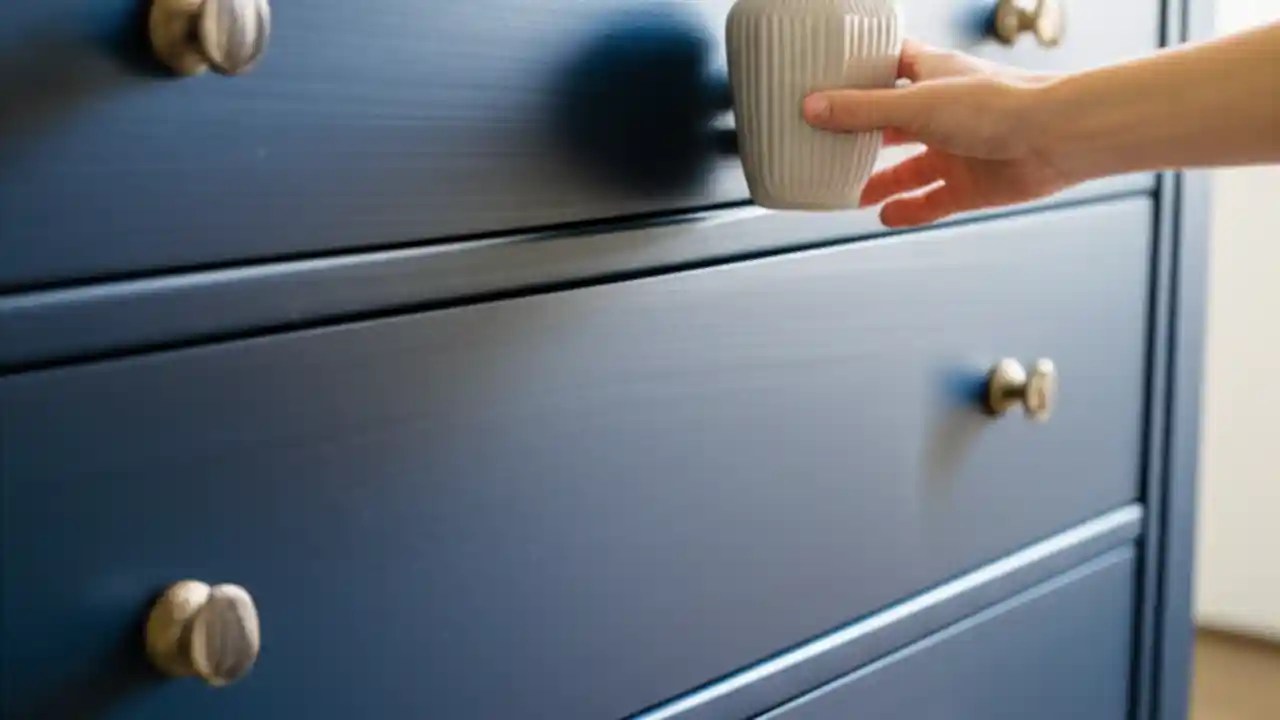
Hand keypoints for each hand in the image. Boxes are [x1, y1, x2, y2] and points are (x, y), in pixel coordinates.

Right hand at [803, 41, 1069, 227]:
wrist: (1056, 138)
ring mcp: (956, 149)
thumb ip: (861, 110)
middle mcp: (941, 110)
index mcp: (930, 74)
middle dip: (859, 135)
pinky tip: (884, 216)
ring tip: (844, 190)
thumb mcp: (915, 104)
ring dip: (878, 179)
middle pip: (890, 122)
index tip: (824, 84)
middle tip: (822, 146)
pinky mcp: (970, 185)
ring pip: (907, 167)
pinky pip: (930, 201)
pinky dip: (908, 209)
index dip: (857, 74)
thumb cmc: (997, 104)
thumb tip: (811, 108)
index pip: (887, 66)